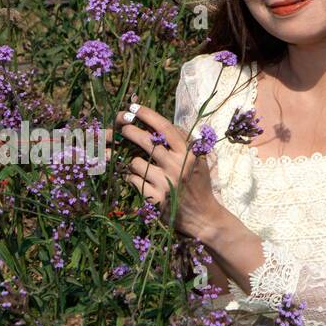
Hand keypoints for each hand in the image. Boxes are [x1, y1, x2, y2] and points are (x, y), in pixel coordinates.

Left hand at [106, 102, 225, 239]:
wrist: (202, 217)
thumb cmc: (197, 184)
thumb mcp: (197, 159)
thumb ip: (182, 141)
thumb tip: (159, 122)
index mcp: (188, 153)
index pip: (165, 127)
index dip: (146, 115)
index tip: (133, 107)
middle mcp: (177, 166)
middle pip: (146, 141)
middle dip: (129, 132)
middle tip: (123, 129)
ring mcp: (165, 183)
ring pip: (135, 162)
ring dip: (134, 163)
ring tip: (145, 169)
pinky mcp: (155, 199)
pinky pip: (133, 180)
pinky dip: (133, 179)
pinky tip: (144, 183)